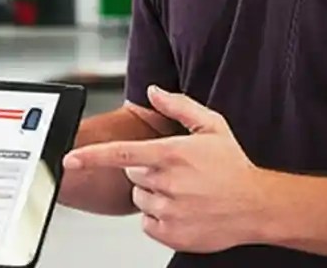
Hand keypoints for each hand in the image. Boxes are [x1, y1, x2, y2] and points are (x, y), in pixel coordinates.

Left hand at [62, 85, 265, 253]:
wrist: (256, 205)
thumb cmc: (233, 166)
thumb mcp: (211, 126)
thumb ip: (179, 105)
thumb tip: (154, 91)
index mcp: (172, 154)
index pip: (121, 154)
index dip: (91, 156)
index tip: (70, 159)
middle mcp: (167, 184)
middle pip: (131, 174)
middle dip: (145, 170)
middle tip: (174, 170)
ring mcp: (169, 211)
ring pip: (139, 199)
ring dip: (153, 194)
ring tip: (182, 190)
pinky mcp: (171, 234)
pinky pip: (147, 224)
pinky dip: (158, 217)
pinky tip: (182, 208)